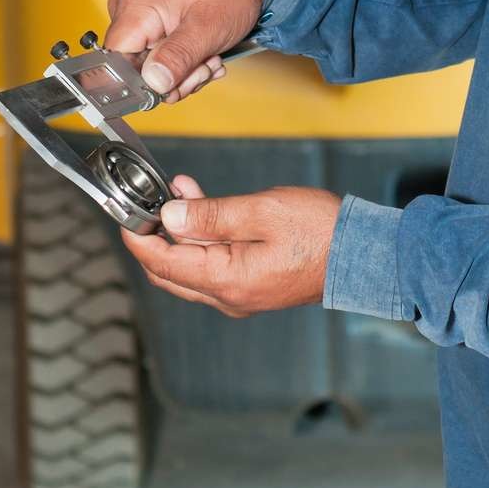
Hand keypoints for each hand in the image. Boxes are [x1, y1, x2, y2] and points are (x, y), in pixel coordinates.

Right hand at [103, 0, 265, 102]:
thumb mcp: (207, 27)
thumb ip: (178, 57)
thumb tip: (153, 82)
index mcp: (135, 8)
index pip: (116, 63)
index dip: (145, 82)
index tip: (175, 83)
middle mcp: (131, 9)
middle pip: (137, 67)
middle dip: (175, 76)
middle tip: (205, 65)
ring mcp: (143, 14)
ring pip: (153, 65)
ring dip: (186, 70)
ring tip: (211, 56)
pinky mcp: (155, 19)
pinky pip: (162, 53)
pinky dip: (186, 60)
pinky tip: (206, 52)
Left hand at [121, 174, 342, 316]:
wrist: (362, 256)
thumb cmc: (320, 232)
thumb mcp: (262, 211)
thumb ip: (211, 215)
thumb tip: (170, 216)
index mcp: (226, 281)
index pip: (163, 263)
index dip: (139, 238)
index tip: (126, 213)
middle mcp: (229, 297)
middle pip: (171, 271)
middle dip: (156, 236)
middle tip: (152, 199)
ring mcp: (241, 296)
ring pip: (192, 268)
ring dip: (182, 232)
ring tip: (183, 191)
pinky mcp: (253, 287)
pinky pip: (214, 267)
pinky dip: (204, 239)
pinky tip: (208, 208)